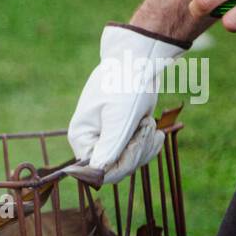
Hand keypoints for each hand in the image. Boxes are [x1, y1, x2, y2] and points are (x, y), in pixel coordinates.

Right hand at [67, 24, 185, 180]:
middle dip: (138, 149)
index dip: (124, 161)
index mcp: (81, 138)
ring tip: (148, 121)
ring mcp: (106, 139)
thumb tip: (96, 175)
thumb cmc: (126, 84)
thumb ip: (109, 147)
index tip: (138, 139)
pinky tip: (154, 130)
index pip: (100, 170)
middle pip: (117, 168)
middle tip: (146, 124)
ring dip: (145, 144)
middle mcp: (90, 142)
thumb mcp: (119, 118)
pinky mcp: (121, 135)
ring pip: (130, 162)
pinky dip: (148, 144)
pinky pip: (136, 153)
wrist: (137, 60)